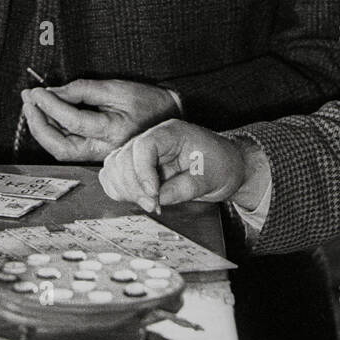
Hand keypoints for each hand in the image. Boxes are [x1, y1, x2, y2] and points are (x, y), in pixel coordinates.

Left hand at [21, 78, 180, 161]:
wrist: (168, 119)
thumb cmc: (147, 101)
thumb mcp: (118, 87)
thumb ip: (84, 89)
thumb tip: (54, 92)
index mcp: (114, 131)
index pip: (73, 121)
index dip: (50, 106)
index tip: (37, 91)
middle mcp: (105, 149)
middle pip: (61, 146)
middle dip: (38, 125)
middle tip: (28, 101)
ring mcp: (100, 156)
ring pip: (61, 150)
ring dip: (42, 129)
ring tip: (32, 105)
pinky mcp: (96, 154)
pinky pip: (68, 147)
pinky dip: (53, 132)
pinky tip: (46, 115)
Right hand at [99, 119, 257, 213]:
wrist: (226, 166)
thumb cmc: (222, 165)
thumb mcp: (211, 178)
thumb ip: (184, 188)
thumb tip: (156, 199)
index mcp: (171, 133)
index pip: (143, 146)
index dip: (142, 172)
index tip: (154, 194)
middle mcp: (152, 138)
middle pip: (123, 156)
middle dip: (133, 186)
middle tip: (154, 206)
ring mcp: (141, 152)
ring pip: (113, 166)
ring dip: (124, 189)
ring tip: (149, 204)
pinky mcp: (137, 167)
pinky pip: (114, 175)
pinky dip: (119, 190)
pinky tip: (138, 200)